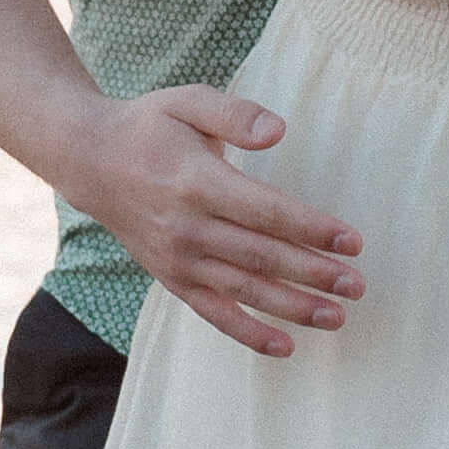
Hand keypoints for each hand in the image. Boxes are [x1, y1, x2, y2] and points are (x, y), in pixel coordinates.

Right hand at [53, 85, 363, 362]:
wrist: (90, 162)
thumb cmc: (150, 127)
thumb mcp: (188, 101)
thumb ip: (235, 114)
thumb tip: (278, 131)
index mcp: (196, 182)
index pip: (264, 212)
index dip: (311, 228)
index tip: (352, 241)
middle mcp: (187, 227)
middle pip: (261, 257)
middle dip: (313, 274)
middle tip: (357, 286)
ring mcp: (178, 259)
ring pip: (243, 291)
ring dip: (292, 307)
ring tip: (337, 317)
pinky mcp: (172, 278)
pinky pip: (213, 313)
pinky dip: (248, 334)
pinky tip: (286, 346)